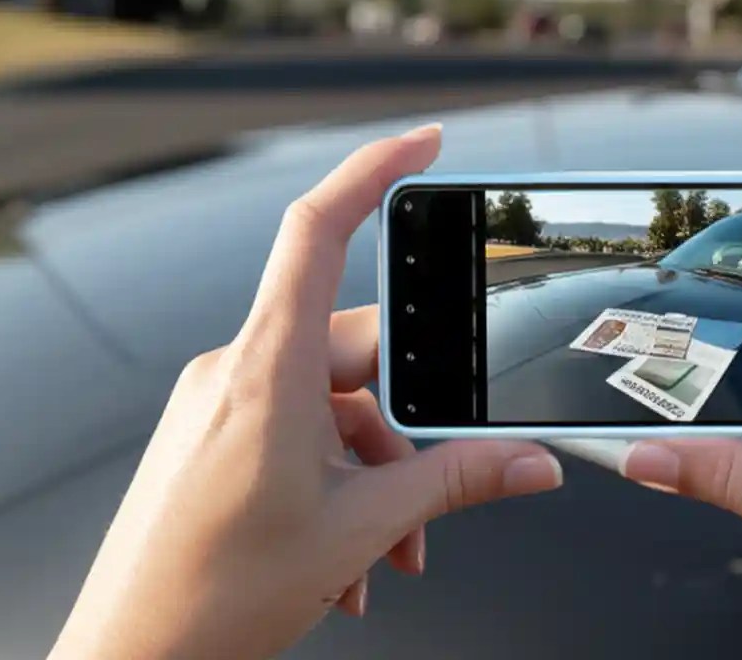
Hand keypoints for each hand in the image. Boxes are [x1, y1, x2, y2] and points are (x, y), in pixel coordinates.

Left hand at [49, 124, 563, 659]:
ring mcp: (222, 402)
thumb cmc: (210, 598)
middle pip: (358, 351)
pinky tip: (350, 554)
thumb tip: (530, 462)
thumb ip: (456, 483)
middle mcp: (239, 371)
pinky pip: (298, 429)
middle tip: (430, 498)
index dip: (373, 171)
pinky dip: (339, 481)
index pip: (317, 233)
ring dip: (378, 473)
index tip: (424, 143)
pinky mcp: (215, 434)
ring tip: (387, 552)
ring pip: (333, 405)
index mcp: (268, 371)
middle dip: (409, 428)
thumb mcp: (359, 532)